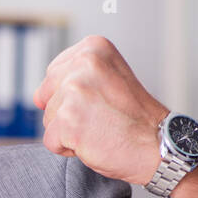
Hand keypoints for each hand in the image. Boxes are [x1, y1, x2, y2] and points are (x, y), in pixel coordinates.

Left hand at [33, 36, 197, 197]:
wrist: (161, 145)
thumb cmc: (135, 118)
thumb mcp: (108, 79)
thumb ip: (75, 77)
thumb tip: (36, 96)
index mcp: (93, 48)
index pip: (54, 74)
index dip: (72, 96)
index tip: (102, 101)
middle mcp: (83, 64)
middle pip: (46, 97)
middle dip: (67, 114)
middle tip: (102, 118)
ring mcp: (75, 91)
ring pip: (48, 120)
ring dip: (69, 132)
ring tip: (101, 129)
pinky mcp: (69, 121)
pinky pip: (51, 142)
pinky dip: (69, 149)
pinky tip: (95, 142)